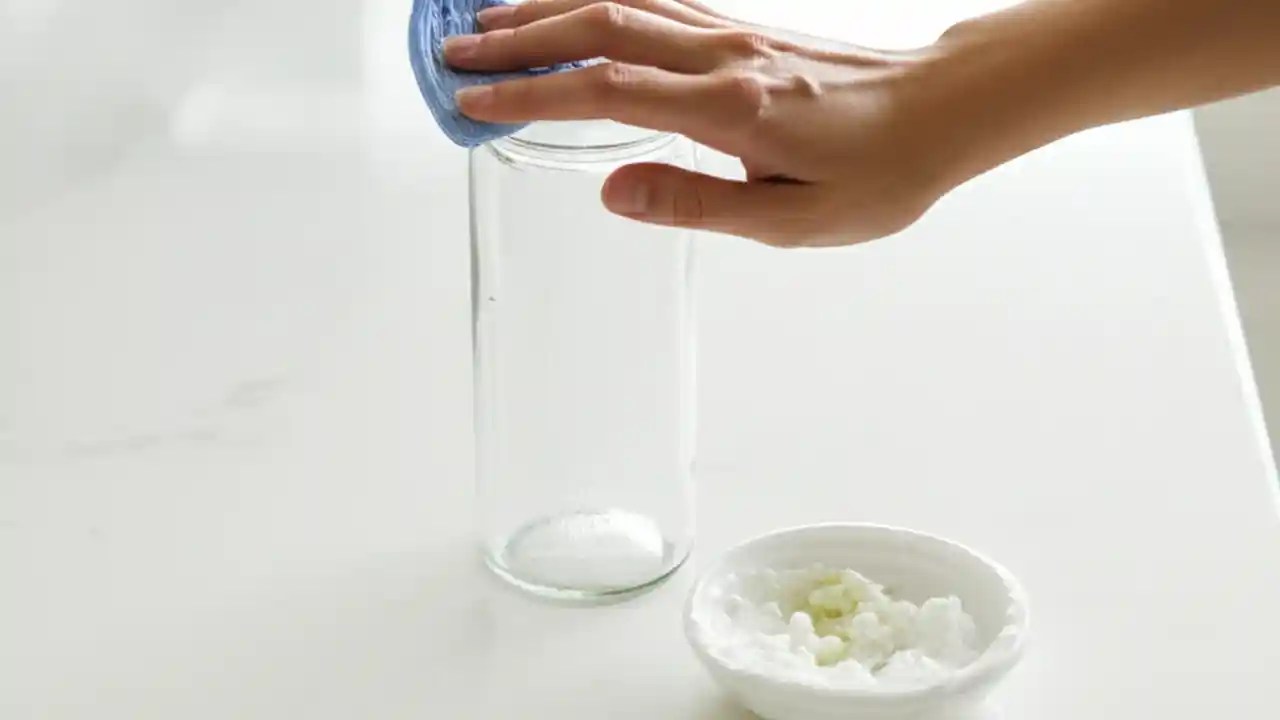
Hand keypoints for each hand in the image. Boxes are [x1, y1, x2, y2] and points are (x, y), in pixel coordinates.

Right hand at [444, 0, 957, 246]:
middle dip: (518, 39)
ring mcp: (730, 35)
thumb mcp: (792, 219)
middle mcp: (722, 58)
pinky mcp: (740, 30)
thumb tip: (612, 192)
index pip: (606, 90)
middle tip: (452, 53)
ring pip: (621, 1)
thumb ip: (697, 204)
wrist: (941, 114)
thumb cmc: (878, 173)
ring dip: (548, 7)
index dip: (530, 92)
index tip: (470, 104)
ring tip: (486, 20)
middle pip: (599, 27)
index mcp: (731, 110)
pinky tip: (568, 4)